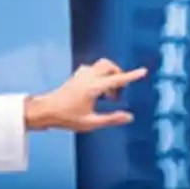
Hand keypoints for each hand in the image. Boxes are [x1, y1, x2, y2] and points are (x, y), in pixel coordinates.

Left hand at [23, 59, 147, 131]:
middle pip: (110, 66)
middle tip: (118, 94)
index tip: (143, 71)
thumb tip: (129, 117)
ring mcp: (81, 75)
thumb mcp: (90, 122)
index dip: (132, 76)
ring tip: (108, 95)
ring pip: (102, 65)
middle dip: (119, 75)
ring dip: (110, 75)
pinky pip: (93, 69)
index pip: (117, 79)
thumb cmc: (66, 117)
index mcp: (93, 87)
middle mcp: (88, 77)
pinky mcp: (76, 76)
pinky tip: (97, 90)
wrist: (46, 111)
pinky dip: (100, 76)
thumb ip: (111, 119)